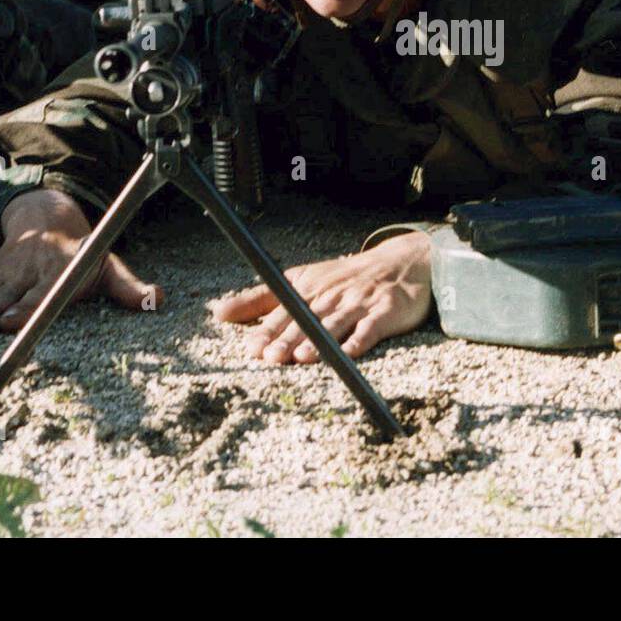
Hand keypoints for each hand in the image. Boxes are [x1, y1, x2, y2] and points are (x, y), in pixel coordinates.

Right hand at [0, 189, 160, 333]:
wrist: (48, 219)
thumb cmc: (82, 254)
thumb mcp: (109, 265)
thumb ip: (129, 287)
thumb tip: (158, 299)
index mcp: (56, 270)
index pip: (42, 291)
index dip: (27, 305)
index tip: (14, 319)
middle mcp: (27, 271)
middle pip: (7, 295)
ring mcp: (3, 273)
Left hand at [212, 231, 433, 363]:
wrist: (402, 262)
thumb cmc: (344, 278)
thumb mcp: (301, 280)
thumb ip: (260, 299)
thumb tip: (218, 313)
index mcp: (308, 287)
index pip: (283, 310)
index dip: (268, 331)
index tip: (252, 349)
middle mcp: (331, 294)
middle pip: (306, 320)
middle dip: (288, 339)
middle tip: (271, 357)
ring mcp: (359, 303)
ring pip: (335, 324)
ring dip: (319, 340)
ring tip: (302, 357)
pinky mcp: (385, 312)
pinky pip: (371, 329)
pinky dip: (360, 341)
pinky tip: (350, 353)